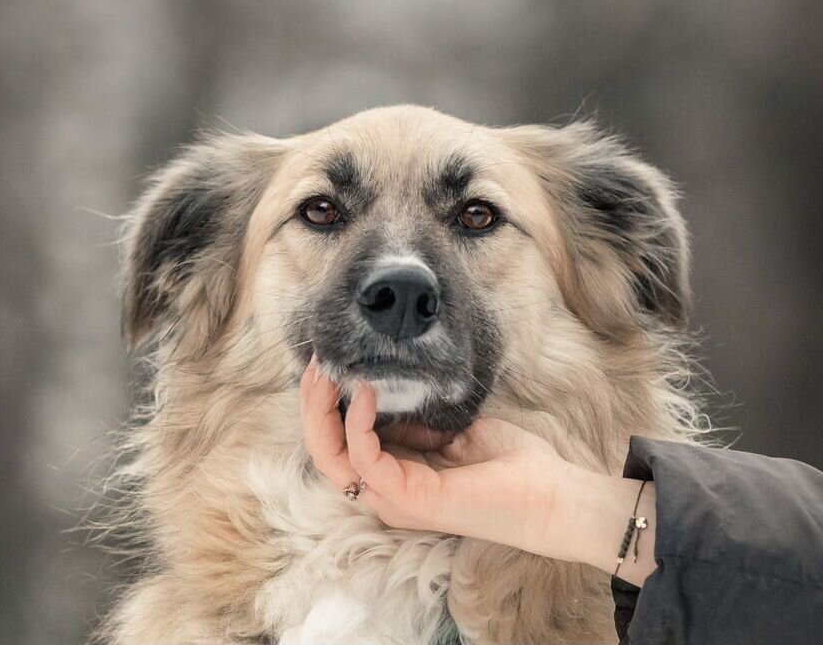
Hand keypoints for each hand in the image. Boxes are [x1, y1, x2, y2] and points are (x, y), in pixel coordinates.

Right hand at [299, 356, 657, 585]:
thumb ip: (415, 423)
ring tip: (327, 372)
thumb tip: (387, 397)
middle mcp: (385, 492)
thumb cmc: (513, 467)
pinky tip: (367, 390)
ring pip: (332, 459)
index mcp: (396, 478)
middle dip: (312, 406)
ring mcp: (394, 499)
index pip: (339, 446)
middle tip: (316, 364)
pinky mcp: (409, 498)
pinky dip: (358, 422)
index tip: (327, 364)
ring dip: (321, 411)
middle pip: (324, 453)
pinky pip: (364, 458)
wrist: (552, 497)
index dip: (325, 406)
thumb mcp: (453, 431)